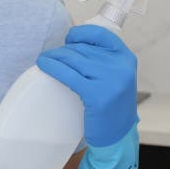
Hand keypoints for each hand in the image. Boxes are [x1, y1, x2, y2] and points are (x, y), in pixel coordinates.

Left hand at [36, 24, 137, 146]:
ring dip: (54, 56)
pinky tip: (43, 65)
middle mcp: (120, 66)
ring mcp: (110, 80)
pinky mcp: (97, 95)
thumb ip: (101, 58)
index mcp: (126, 58)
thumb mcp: (115, 75)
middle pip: (82, 47)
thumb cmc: (111, 103)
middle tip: (53, 56)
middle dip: (64, 50)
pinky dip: (52, 67)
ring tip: (44, 59)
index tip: (68, 39)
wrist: (118, 135)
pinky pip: (68, 74)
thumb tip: (70, 43)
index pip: (100, 33)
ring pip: (72, 58)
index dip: (80, 34)